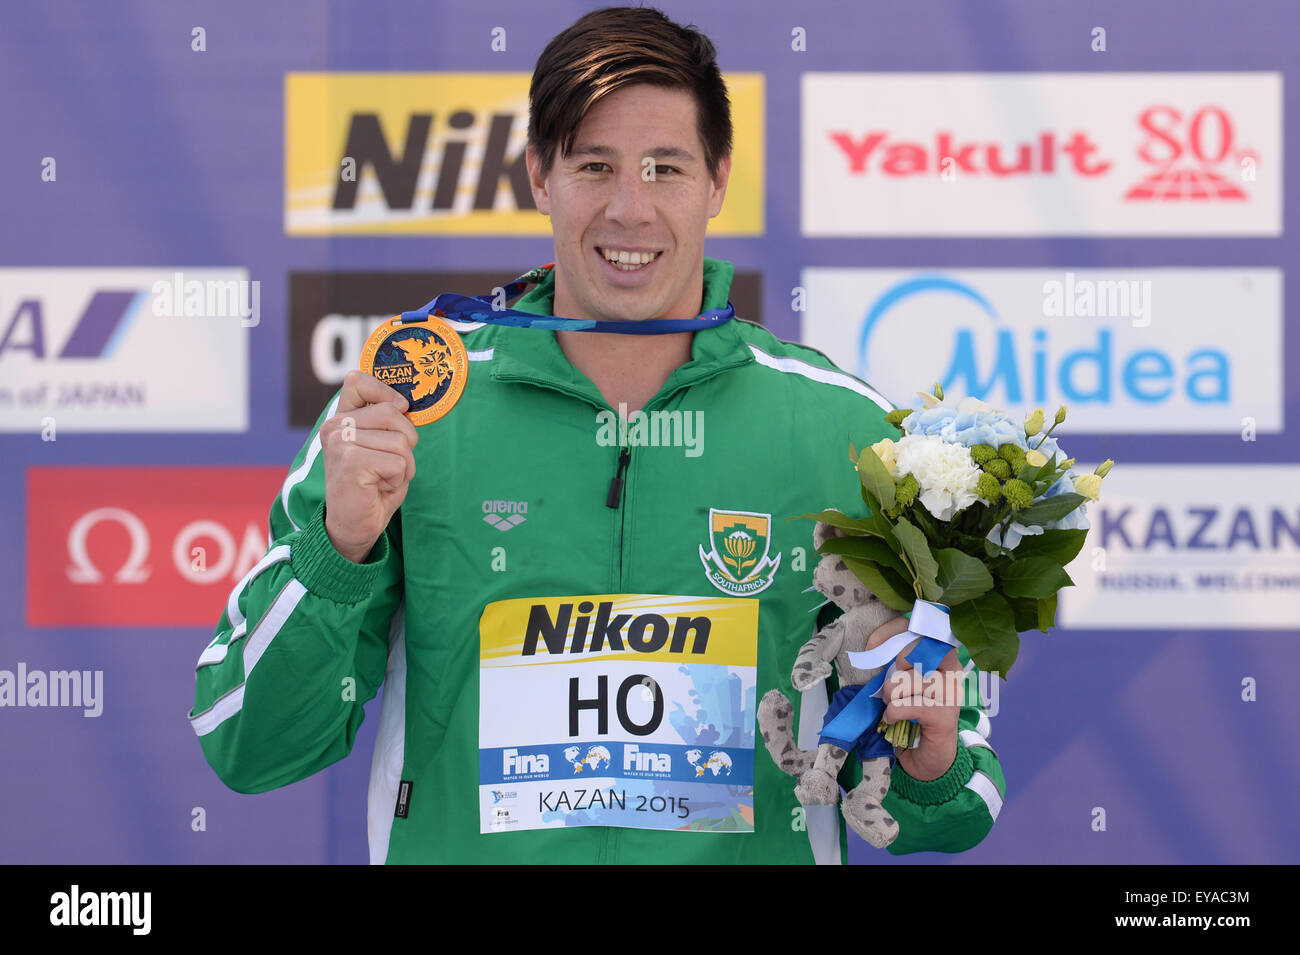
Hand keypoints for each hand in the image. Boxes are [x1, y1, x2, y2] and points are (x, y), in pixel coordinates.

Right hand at [321, 370, 418, 562]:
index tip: (400, 409)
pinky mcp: (351, 461)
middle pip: (394, 413)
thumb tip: (404, 403)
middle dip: (406, 443)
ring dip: (404, 466)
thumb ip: (389, 422)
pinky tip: (378, 489)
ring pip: (401, 441)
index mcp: (341, 419)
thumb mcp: (383, 447)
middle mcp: (335, 426)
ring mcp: (340, 442)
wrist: (354, 526)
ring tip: (382, 479)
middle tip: (388, 466)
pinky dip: (398, 480)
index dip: (386, 392)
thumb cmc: (373, 487)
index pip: (358, 381)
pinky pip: (398, 462)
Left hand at [868, 622, 960, 781]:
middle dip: (891, 672)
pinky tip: (893, 719)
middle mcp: (952, 671)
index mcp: (945, 657)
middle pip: (911, 652)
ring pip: (904, 680)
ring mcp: (949, 693)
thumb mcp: (909, 682)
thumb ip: (901, 662)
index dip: (892, 632)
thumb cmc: (917, 714)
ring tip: (892, 705)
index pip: (921, 629)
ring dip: (889, 695)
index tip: (871, 645)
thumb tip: (874, 647)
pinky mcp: (942, 715)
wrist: (930, 757)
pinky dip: (891, 712)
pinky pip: (904, 705)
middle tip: (890, 691)